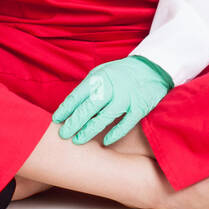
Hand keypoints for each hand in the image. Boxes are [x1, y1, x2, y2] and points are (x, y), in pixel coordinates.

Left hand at [52, 56, 173, 145]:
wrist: (152, 67)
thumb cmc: (122, 72)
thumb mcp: (103, 71)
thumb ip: (89, 86)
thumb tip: (72, 104)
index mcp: (99, 78)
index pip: (77, 96)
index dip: (65, 109)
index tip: (57, 120)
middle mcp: (111, 87)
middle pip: (87, 109)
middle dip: (73, 123)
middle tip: (63, 135)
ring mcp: (126, 98)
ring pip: (104, 118)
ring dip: (89, 131)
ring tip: (77, 140)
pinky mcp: (139, 107)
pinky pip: (125, 124)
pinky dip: (115, 133)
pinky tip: (105, 142)